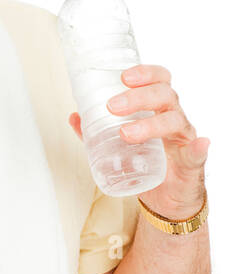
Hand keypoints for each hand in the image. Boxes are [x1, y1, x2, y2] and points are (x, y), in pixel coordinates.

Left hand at [68, 64, 209, 218]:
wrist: (166, 200)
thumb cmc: (145, 165)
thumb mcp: (118, 147)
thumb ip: (97, 133)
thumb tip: (74, 116)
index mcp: (159, 109)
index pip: (158, 81)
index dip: (145, 74)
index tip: (123, 76)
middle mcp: (174, 118)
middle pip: (164, 96)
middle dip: (138, 97)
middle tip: (113, 106)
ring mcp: (184, 139)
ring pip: (174, 121)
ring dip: (151, 125)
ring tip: (126, 134)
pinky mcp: (192, 163)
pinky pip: (198, 153)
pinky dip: (199, 148)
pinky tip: (199, 144)